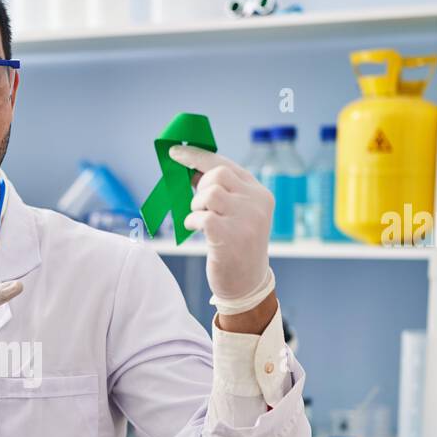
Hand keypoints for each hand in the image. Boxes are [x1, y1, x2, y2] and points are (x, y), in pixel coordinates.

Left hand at [168, 145, 274, 315]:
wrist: (247, 284)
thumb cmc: (236, 247)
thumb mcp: (239, 215)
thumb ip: (224, 192)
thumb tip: (193, 170)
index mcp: (260, 193)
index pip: (227, 164)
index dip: (198, 156)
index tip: (176, 152)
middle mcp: (257, 203)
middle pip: (217, 175)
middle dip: (201, 187)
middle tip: (199, 205)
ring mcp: (246, 219)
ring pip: (209, 193)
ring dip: (196, 205)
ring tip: (200, 219)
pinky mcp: (230, 236)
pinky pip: (201, 216)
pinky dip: (192, 221)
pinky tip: (195, 229)